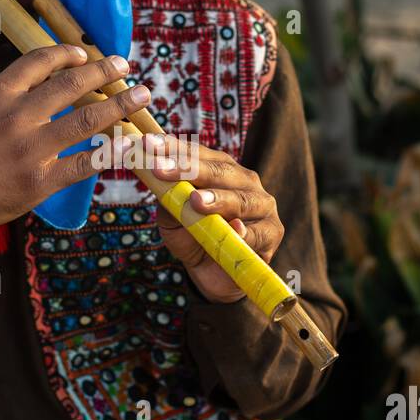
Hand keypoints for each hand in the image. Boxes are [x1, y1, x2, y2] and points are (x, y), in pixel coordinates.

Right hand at [0, 45, 149, 247]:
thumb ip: (8, 97)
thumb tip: (44, 84)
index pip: (41, 60)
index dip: (69, 53)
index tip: (87, 54)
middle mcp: (17, 116)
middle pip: (72, 83)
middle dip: (105, 71)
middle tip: (125, 65)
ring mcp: (30, 150)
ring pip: (87, 118)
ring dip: (121, 104)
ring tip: (142, 95)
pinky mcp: (38, 182)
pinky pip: (85, 163)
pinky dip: (112, 152)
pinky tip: (131, 144)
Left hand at [147, 134, 284, 303]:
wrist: (215, 275)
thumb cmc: (194, 238)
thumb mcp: (172, 220)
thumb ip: (168, 203)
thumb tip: (161, 186)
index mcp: (220, 169)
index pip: (197, 153)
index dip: (172, 148)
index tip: (147, 144)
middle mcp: (243, 181)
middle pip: (219, 171)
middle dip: (189, 169)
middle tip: (161, 168)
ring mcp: (261, 205)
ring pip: (241, 200)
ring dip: (219, 199)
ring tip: (196, 201)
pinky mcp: (272, 232)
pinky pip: (258, 233)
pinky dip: (245, 232)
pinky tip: (235, 230)